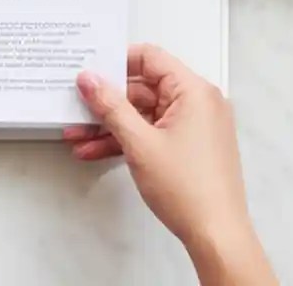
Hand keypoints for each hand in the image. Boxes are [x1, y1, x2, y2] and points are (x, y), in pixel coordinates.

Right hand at [64, 44, 275, 284]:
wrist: (216, 235)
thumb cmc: (189, 189)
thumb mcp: (139, 143)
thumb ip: (111, 106)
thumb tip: (89, 79)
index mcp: (194, 91)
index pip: (150, 58)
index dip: (117, 61)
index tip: (89, 71)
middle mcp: (199, 103)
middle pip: (143, 88)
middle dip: (107, 102)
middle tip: (76, 108)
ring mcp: (195, 126)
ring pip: (144, 114)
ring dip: (111, 125)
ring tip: (78, 136)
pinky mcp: (189, 146)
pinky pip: (152, 132)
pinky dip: (127, 140)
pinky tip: (97, 151)